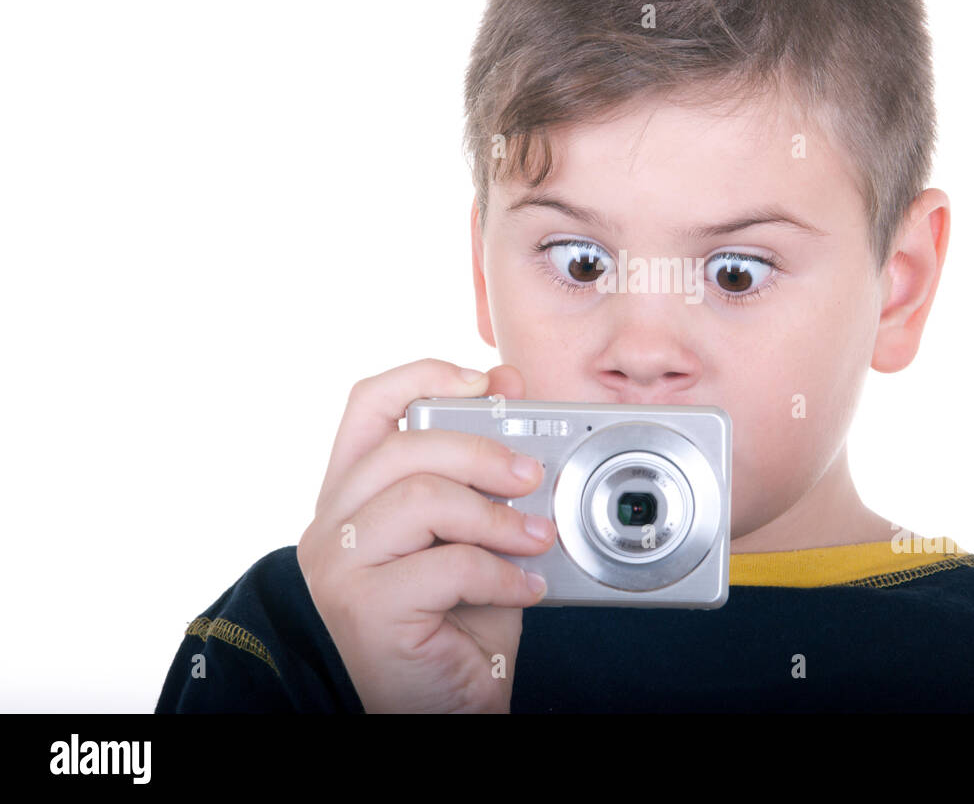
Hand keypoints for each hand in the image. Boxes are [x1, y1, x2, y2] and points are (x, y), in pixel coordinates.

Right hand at [296, 359, 554, 712]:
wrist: (444, 706)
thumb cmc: (454, 620)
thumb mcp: (473, 532)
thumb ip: (482, 472)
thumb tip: (513, 397)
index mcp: (353, 492)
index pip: (368, 404)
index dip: (425, 375)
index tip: (487, 381)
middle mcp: (333, 523)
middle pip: (403, 446)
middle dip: (482, 451)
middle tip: (530, 475)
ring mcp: (339, 566)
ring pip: (421, 498)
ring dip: (496, 516)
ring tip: (534, 538)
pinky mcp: (365, 608)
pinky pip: (446, 564)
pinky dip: (502, 574)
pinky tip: (524, 589)